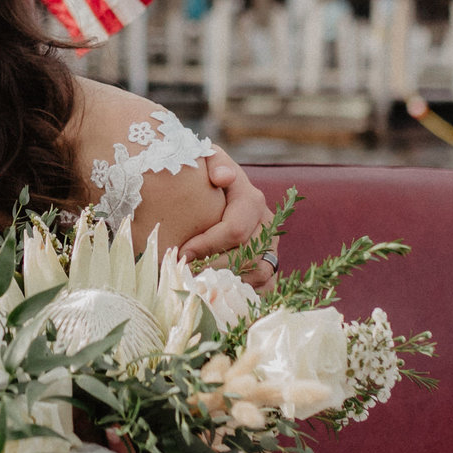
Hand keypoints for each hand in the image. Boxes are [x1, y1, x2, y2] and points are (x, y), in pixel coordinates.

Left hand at [184, 152, 278, 287]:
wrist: (214, 189)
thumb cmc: (203, 175)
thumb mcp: (205, 159)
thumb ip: (214, 162)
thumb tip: (223, 178)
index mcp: (252, 200)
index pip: (235, 230)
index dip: (207, 245)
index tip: (180, 253)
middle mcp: (267, 224)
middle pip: (248, 257)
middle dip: (213, 268)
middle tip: (184, 273)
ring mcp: (272, 245)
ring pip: (259, 275)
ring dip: (227, 283)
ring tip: (197, 283)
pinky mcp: (270, 263)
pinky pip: (265, 286)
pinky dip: (242, 293)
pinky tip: (216, 292)